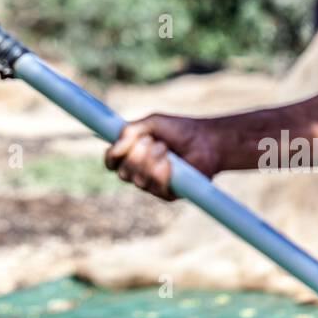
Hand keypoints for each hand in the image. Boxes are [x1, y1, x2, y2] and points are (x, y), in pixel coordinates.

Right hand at [105, 114, 222, 200]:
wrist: (206, 140)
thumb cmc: (179, 130)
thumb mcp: (151, 123)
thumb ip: (130, 131)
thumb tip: (114, 147)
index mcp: (131, 155)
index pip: (111, 163)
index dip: (111, 157)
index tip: (116, 148)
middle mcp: (139, 172)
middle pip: (123, 173)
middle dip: (135, 154)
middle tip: (150, 140)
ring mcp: (152, 185)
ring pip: (138, 180)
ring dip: (151, 159)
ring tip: (166, 147)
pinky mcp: (167, 194)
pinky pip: (155, 186)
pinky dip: (162, 171)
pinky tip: (172, 162)